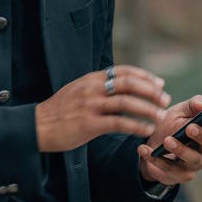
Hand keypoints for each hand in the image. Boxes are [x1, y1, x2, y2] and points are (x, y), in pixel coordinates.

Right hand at [35, 65, 171, 151]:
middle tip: (165, 98)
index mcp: (91, 79)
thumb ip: (97, 86)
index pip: (123, 71)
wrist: (37, 126)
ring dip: (147, 108)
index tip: (159, 83)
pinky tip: (146, 130)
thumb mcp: (77, 90)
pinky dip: (136, 125)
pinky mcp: (88, 124)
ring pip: (126, 102)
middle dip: (150, 90)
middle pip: (128, 83)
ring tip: (160, 115)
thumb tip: (119, 85)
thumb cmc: (59, 111)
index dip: (144, 76)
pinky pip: (118, 123)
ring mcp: (90, 105)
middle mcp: (92, 88)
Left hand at [137, 95, 201, 184]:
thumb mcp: (178, 111)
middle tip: (189, 128)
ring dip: (180, 150)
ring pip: (192, 159)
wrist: (151, 144)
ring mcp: (193, 163)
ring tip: (167, 140)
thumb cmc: (169, 124)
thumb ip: (191, 106)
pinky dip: (156, 159)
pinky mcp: (180, 175)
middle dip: (200, 136)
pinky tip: (144, 149)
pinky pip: (170, 169)